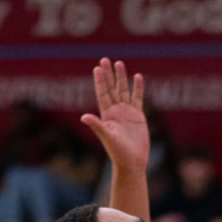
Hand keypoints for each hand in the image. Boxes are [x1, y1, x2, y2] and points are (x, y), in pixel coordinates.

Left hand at [80, 58, 148, 172]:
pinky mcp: (138, 116)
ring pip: (123, 90)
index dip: (100, 81)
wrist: (132, 161)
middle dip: (108, 74)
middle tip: (105, 59)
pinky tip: (137, 77)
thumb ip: (97, 125)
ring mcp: (126, 112)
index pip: (102, 93)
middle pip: (111, 88)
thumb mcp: (107, 137)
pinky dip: (137, 88)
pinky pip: (137, 98)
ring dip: (121, 78)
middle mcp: (115, 111)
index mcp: (106, 114)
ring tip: (119, 63)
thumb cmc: (118, 152)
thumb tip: (83, 116)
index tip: (97, 68)